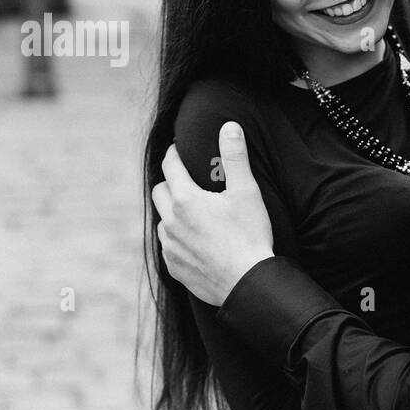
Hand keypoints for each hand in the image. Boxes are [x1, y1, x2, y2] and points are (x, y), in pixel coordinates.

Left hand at [150, 121, 273, 306]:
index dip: (174, 153)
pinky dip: (178, 239)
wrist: (248, 283)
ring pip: (163, 220)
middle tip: (187, 181)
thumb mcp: (247, 192)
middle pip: (159, 191)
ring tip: (193, 213)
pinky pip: (169, 247)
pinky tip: (195, 241)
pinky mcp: (174, 267)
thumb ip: (235, 157)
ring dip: (173, 213)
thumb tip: (229, 126)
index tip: (178, 149)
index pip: (170, 166)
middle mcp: (171, 222)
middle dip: (170, 182)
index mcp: (185, 199)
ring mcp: (170, 246)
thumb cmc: (250, 236)